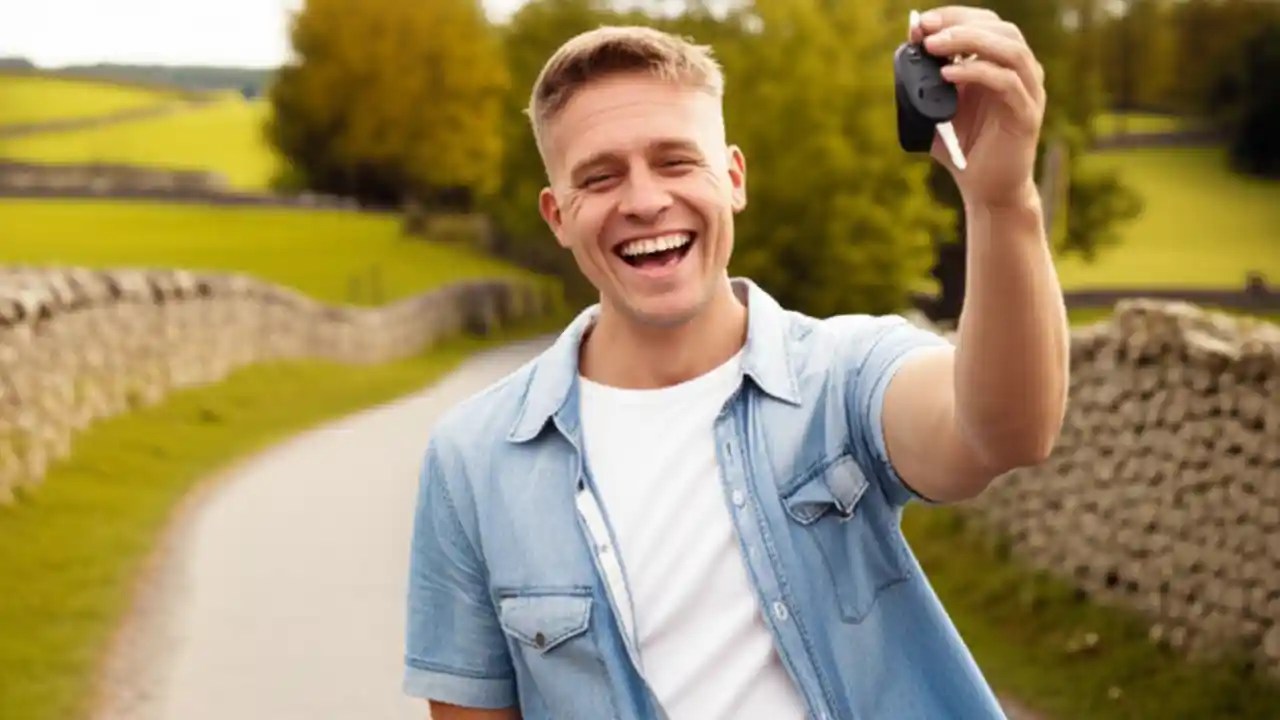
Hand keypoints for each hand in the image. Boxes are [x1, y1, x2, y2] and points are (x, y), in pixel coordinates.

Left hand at [911, 6, 1045, 208]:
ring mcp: (1028, 93)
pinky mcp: (1026, 116)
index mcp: (1000, 64)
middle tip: (926, 31)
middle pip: (1001, 29)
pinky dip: (978, 72)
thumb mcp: (937, 109)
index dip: (955, 16)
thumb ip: (926, 81)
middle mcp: (1020, 73)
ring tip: (935, 47)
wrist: (986, 190)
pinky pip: (1006, 83)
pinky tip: (949, 76)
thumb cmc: (963, 149)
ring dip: (970, 41)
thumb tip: (907, 46)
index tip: (921, 22)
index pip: (985, 23)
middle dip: (961, 23)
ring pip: (1010, 49)